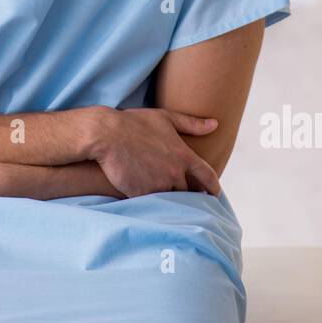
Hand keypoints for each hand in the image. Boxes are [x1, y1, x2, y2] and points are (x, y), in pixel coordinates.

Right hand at [87, 107, 221, 197]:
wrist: (105, 135)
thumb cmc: (134, 123)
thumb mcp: (165, 118)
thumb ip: (191, 124)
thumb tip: (215, 124)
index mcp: (184, 156)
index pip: (208, 177)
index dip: (213, 188)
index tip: (213, 193)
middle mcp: (174, 173)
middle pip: (190, 193)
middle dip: (188, 194)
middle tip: (185, 195)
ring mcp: (158, 185)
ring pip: (172, 200)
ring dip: (170, 199)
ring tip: (166, 198)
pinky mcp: (141, 194)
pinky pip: (152, 203)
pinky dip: (152, 202)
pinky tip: (147, 197)